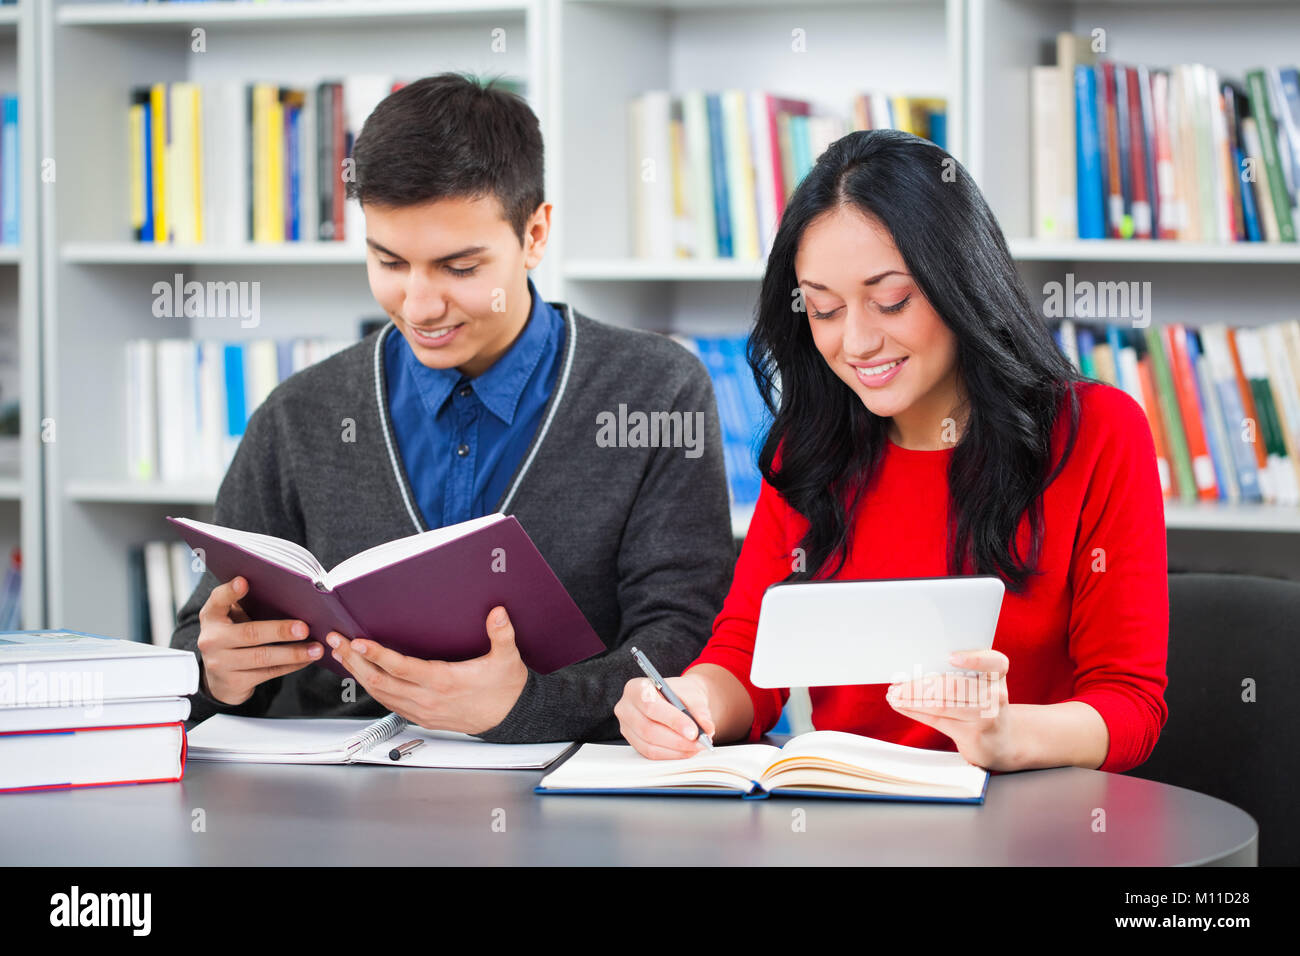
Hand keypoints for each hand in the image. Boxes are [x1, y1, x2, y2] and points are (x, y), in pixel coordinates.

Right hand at [196, 576, 322, 705]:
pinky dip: (291, 665)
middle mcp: (212, 640)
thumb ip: (248, 605)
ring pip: (263, 657)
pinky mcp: (235, 682)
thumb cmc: (232, 638)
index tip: (244, 581)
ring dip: (293, 653)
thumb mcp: (231, 619)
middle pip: (249, 633)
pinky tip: (307, 659)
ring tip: (316, 648)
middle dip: (280, 631)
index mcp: (212, 617)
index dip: (230, 591)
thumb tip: (288, 595)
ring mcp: (221, 663)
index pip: (218, 600)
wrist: (218, 678)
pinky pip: (269, 673)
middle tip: (304, 628)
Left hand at [325, 605, 527, 735]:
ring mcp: (422, 711)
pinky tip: (363, 676)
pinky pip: (389, 703)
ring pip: (380, 694)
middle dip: (355, 661)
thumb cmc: (505, 690)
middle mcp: (428, 699)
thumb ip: (502, 635)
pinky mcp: (422, 717)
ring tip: (343, 654)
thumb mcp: (508, 659)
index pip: (402, 668)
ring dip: (358, 674)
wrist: (510, 718)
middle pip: (381, 681)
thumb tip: (497, 614)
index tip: (359, 642)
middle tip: (338, 642)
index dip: (377, 655)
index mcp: (444, 682)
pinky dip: (371, 688)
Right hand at [614, 673, 715, 759]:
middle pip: (648, 729)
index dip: (672, 720)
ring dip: (676, 750)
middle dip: (677, 739)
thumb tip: (706, 728)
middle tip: (699, 742)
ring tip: (697, 747)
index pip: (650, 705)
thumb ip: (699, 710)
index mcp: (635, 688)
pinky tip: (687, 751)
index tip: (693, 731)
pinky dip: (672, 755)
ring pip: (650, 745)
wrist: (678, 699)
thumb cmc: (681, 693)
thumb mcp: (692, 695)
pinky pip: (651, 754)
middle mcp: (626, 708)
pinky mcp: (633, 742)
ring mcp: (627, 727)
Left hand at [885, 648, 1018, 769]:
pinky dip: (914, 710)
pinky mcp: (971, 735)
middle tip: (899, 681)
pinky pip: (936, 719)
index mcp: (997, 674)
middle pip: (954, 686)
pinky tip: (901, 705)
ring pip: (941, 704)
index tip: (950, 657)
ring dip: (911, 698)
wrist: (1001, 739)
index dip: (973, 659)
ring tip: (895, 694)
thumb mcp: (982, 682)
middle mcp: (995, 695)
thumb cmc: (983, 703)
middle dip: (920, 683)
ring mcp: (985, 717)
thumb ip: (960, 671)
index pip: (993, 662)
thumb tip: (917, 662)